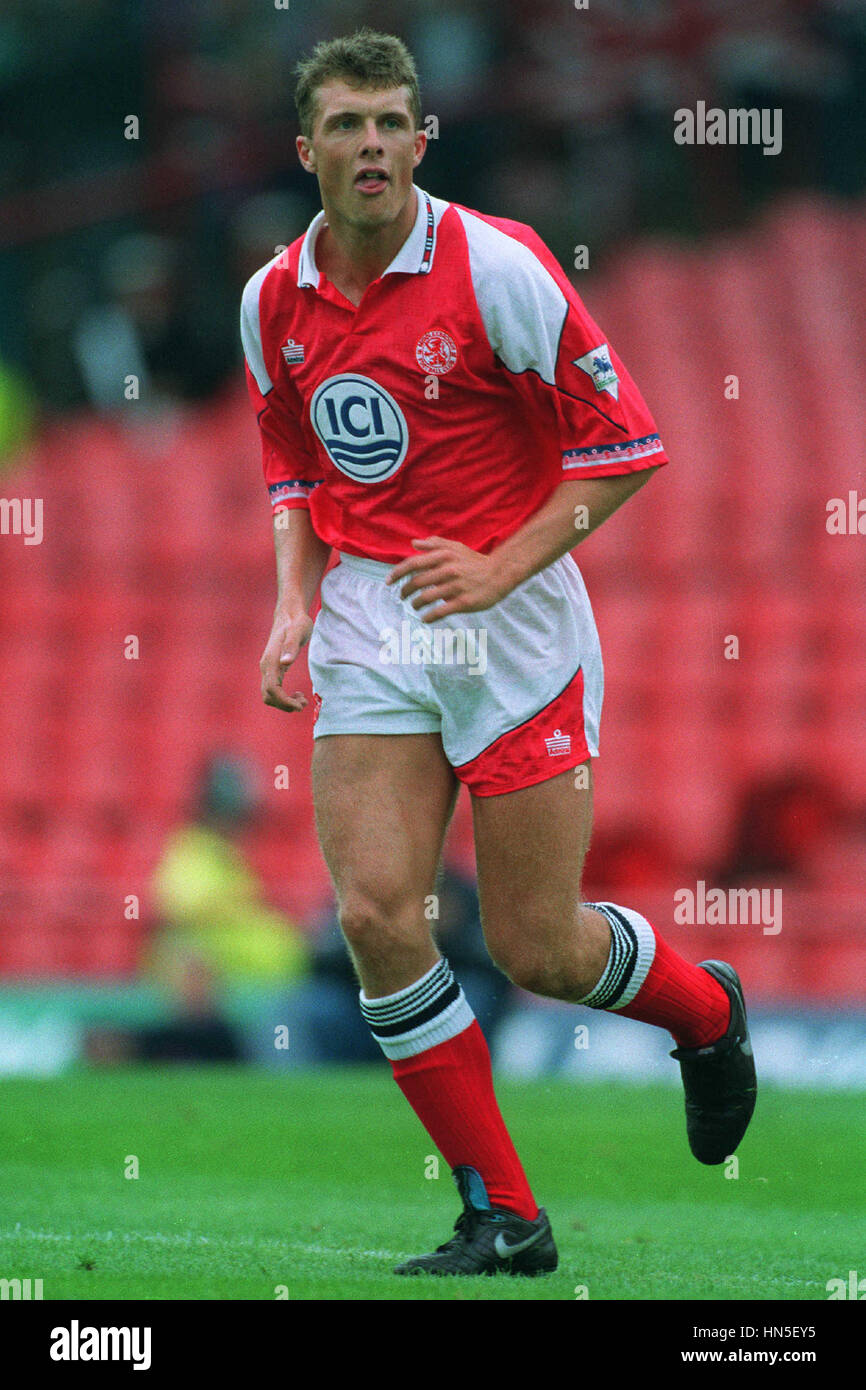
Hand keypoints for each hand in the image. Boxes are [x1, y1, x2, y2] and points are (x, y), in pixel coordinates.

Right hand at [260, 609, 313, 710]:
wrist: (289, 615)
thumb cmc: (297, 622)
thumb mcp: (299, 631)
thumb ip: (291, 646)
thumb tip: (285, 663)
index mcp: (271, 661)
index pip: (272, 689)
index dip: (284, 701)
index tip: (300, 705)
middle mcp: (266, 667)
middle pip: (268, 696)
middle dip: (285, 704)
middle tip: (304, 703)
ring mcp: (268, 669)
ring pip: (269, 695)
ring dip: (284, 703)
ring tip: (302, 700)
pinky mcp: (273, 669)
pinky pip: (273, 690)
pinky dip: (284, 697)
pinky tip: (298, 693)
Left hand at [386, 537, 513, 621]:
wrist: (501, 574)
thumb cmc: (475, 561)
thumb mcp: (456, 548)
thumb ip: (434, 544)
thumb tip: (413, 543)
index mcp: (444, 556)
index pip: (413, 564)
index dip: (397, 573)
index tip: (388, 582)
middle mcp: (448, 570)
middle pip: (416, 582)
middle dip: (405, 591)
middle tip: (402, 597)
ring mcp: (456, 587)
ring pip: (426, 597)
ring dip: (416, 604)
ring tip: (415, 607)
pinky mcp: (463, 602)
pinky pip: (440, 611)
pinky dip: (428, 616)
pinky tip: (424, 619)